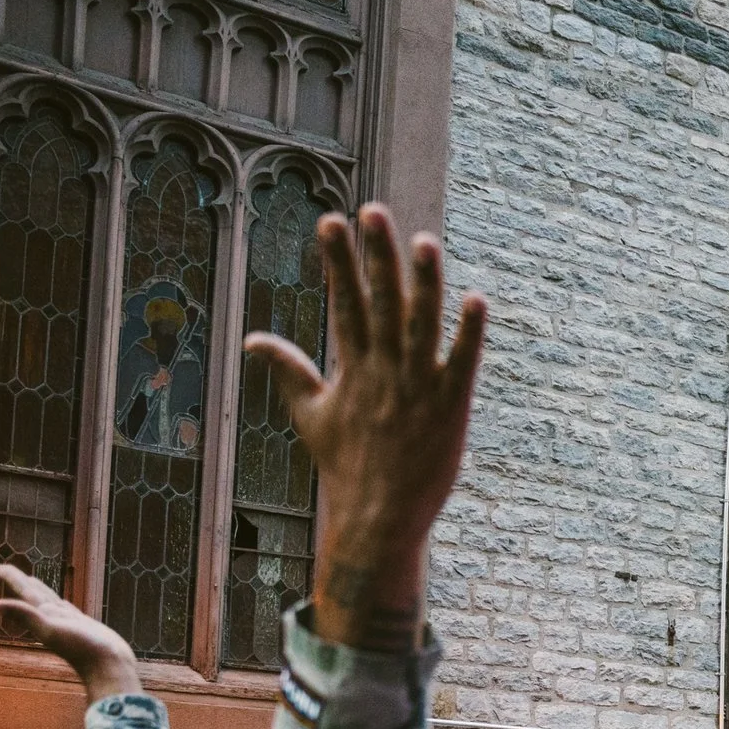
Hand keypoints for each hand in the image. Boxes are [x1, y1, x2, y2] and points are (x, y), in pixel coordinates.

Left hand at [0, 565, 141, 699]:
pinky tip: (61, 604)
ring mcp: (68, 622)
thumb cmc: (82, 649)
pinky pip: (68, 610)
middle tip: (6, 570)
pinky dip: (61, 604)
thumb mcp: (49, 629)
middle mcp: (53, 618)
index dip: (12, 579)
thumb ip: (24, 615)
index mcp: (43, 616)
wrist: (109, 667)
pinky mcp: (84, 626)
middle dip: (20, 582)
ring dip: (39, 591)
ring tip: (31, 582)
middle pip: (34, 595)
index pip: (24, 592)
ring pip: (51, 601)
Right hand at [245, 205, 486, 653]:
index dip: (338, 262)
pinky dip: (469, 334)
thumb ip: (289, 371)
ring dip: (424, 283)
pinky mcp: (450, 408)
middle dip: (375, 256)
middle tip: (372, 211)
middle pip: (380, 304)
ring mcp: (418, 389)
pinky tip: (475, 300)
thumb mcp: (310, 415)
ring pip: (422, 326)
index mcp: (351, 369)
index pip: (343, 304)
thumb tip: (253, 340)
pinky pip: (462, 363)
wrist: (377, 518)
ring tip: (424, 241)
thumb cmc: (345, 467)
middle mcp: (383, 372)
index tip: (331, 221)